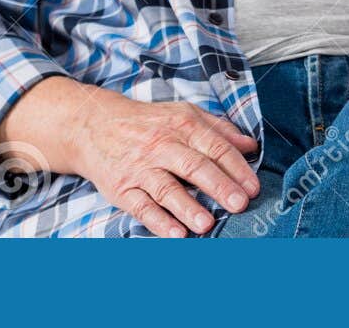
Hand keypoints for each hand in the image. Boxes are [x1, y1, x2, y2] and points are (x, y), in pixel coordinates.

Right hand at [0, 77, 260, 236]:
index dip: (236, 168)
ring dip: (188, 207)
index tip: (254, 187)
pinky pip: (141, 206)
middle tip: (239, 204)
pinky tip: (175, 234)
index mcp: (183, 126)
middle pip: (195, 166)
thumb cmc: (149, 122)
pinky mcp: (122, 188)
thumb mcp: (184, 114)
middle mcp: (162, 146)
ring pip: (167, 189)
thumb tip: (251, 146)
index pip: (215, 147)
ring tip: (207, 224)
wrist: (95, 125)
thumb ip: (219, 129)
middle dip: (219, 186)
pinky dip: (157, 221)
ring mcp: (141, 168)